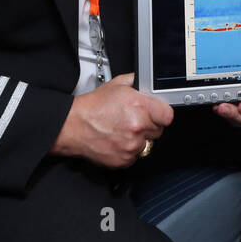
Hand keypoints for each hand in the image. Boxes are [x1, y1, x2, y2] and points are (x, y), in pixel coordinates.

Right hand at [51, 73, 173, 168]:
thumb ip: (137, 82)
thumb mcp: (117, 84)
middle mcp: (138, 127)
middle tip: (134, 119)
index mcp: (140, 106)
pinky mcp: (125, 159)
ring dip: (139, 138)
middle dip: (149, 124)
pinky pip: (135, 155)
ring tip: (123, 129)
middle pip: (158, 130)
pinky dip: (129, 149)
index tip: (157, 114)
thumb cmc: (93, 107)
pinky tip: (118, 139)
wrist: (73, 126)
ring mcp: (132, 145)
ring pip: (147, 143)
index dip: (162, 114)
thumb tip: (148, 83)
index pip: (167, 115)